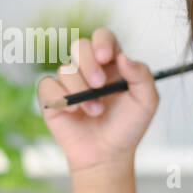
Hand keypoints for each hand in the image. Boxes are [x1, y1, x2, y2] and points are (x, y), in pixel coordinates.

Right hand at [36, 27, 158, 175]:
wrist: (107, 155)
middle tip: (99, 86)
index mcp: (111, 64)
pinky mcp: (53, 98)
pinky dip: (60, 98)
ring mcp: (69, 83)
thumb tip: (124, 58)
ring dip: (81, 92)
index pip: (103, 37)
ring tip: (94, 112)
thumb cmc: (127, 128)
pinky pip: (47, 86)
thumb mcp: (146, 102)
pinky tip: (73, 112)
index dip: (102, 41)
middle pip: (79, 46)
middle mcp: (88, 69)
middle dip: (88, 65)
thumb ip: (142, 76)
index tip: (106, 57)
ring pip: (65, 69)